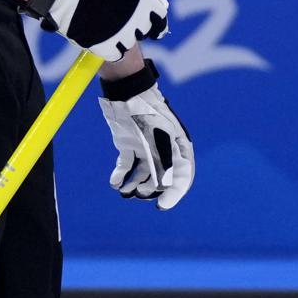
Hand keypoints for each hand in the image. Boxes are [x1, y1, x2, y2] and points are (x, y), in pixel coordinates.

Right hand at [33, 0, 168, 64]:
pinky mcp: (106, 47)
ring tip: (104, 28)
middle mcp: (136, 19)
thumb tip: (149, 0)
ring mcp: (122, 34)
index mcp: (143, 0)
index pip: (160, 19)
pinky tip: (99, 40)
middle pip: (143, 32)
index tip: (154, 29)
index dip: (157, 25)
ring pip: (127, 44)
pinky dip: (108, 50)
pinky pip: (114, 54)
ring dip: (119, 39)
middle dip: (135, 28)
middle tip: (120, 23)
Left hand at [100, 59, 194, 208]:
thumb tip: (162, 186)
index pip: (182, 177)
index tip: (161, 206)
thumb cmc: (149, 113)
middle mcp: (163, 150)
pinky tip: (115, 182)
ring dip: (134, 186)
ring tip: (125, 192)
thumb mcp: (160, 139)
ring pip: (142, 174)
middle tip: (139, 194)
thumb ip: (163, 163)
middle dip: (150, 190)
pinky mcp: (128, 144)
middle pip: (161, 179)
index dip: (174, 194)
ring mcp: (145, 147)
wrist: (127, 91)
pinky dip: (121, 175)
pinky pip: (126, 165)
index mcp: (178, 148)